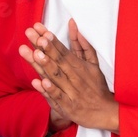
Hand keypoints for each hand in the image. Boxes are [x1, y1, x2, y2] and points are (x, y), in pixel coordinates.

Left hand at [18, 18, 119, 132]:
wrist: (105, 112)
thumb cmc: (96, 86)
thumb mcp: (93, 63)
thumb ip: (82, 45)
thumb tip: (73, 24)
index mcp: (78, 65)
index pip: (63, 50)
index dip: (51, 40)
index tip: (40, 29)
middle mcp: (73, 76)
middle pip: (57, 60)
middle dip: (44, 47)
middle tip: (32, 34)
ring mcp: (70, 91)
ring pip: (56, 76)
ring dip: (45, 64)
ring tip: (35, 53)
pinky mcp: (67, 106)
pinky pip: (58, 97)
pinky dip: (50, 90)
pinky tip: (40, 82)